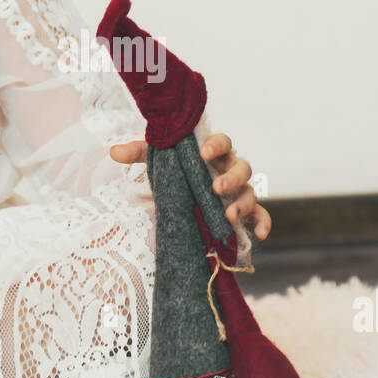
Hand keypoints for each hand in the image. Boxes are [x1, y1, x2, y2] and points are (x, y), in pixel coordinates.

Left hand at [109, 131, 270, 238]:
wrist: (184, 193)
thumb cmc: (176, 171)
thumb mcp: (157, 162)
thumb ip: (139, 153)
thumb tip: (113, 152)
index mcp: (213, 152)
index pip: (223, 142)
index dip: (216, 145)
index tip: (202, 152)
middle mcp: (230, 169)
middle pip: (242, 168)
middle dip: (232, 178)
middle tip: (215, 187)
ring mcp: (239, 191)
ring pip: (251, 192)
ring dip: (243, 203)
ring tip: (229, 215)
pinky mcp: (245, 212)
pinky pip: (261, 215)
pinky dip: (264, 222)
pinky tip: (261, 235)